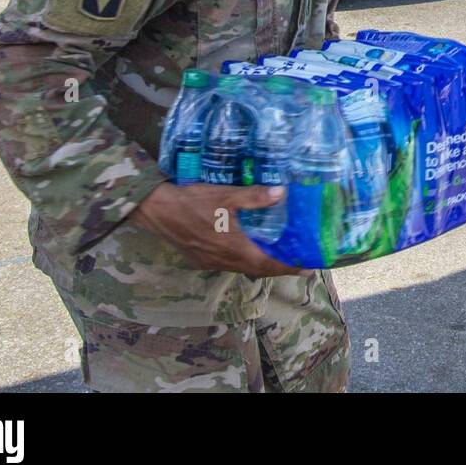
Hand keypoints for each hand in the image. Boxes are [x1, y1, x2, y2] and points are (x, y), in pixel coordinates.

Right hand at [131, 182, 302, 276]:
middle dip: (279, 269)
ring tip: (277, 257)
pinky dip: (243, 261)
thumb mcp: (226, 196)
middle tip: (298, 264)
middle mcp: (225, 261)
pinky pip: (228, 264)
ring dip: (261, 265)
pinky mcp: (200, 260)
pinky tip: (246, 250)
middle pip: (258, 270)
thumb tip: (282, 193)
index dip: (289, 268)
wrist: (157, 210)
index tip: (308, 269)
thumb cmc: (193, 202)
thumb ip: (255, 197)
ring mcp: (211, 262)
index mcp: (235, 249)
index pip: (269, 265)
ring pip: (242, 268)